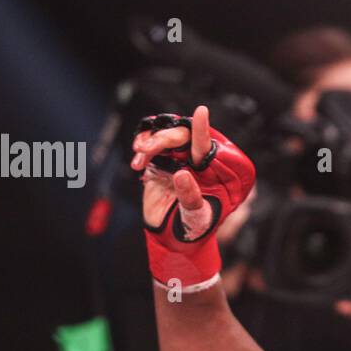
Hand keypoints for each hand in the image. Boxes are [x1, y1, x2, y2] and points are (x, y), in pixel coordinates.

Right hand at [133, 105, 214, 240]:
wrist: (174, 238)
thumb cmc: (195, 228)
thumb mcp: (198, 217)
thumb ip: (191, 197)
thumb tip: (182, 174)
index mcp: (212, 171)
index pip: (207, 146)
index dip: (203, 129)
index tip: (201, 111)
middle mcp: (196, 161)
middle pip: (182, 136)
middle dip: (163, 138)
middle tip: (146, 149)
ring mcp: (177, 160)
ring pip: (164, 136)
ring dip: (150, 141)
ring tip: (139, 155)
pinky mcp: (159, 163)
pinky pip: (151, 145)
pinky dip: (142, 147)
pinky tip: (137, 160)